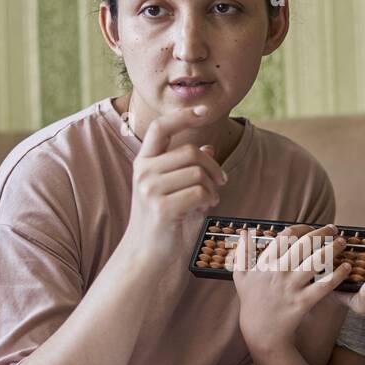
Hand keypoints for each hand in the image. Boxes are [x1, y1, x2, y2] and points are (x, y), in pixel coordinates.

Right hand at [119, 105, 227, 265]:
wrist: (147, 254)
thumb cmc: (164, 220)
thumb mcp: (173, 188)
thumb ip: (186, 167)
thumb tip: (208, 146)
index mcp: (143, 162)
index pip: (161, 127)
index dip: (183, 116)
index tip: (204, 110)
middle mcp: (143, 172)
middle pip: (190, 152)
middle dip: (213, 166)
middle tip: (221, 181)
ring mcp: (150, 190)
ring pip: (198, 172)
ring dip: (212, 187)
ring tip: (209, 199)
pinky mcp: (162, 209)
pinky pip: (199, 192)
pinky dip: (209, 199)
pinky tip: (205, 208)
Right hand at [233, 223, 349, 350]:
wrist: (261, 332)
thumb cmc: (252, 302)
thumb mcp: (241, 277)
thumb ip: (242, 253)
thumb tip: (244, 232)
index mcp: (265, 263)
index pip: (285, 237)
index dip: (301, 228)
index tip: (311, 227)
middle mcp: (279, 272)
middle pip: (304, 244)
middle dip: (322, 233)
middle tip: (333, 229)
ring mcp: (291, 287)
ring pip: (316, 261)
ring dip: (332, 248)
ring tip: (342, 242)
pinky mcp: (303, 302)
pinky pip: (324, 285)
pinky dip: (337, 275)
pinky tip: (346, 267)